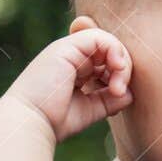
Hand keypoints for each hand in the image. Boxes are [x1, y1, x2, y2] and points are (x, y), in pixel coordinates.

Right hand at [4, 29, 133, 141]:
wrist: (31, 122)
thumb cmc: (56, 120)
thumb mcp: (92, 108)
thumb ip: (111, 98)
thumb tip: (130, 93)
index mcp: (75, 69)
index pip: (108, 61)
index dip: (119, 75)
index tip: (119, 96)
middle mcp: (71, 56)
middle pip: (111, 51)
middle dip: (123, 70)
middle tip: (119, 92)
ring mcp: (67, 50)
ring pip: (109, 43)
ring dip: (121, 64)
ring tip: (117, 87)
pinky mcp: (65, 47)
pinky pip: (100, 38)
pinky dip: (115, 52)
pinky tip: (116, 70)